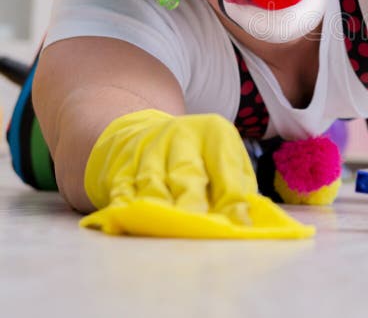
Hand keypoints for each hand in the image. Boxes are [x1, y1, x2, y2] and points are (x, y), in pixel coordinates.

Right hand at [81, 109, 312, 238]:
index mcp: (215, 132)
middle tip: (201, 231)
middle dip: (193, 206)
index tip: (238, 227)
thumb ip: (237, 188)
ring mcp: (148, 149)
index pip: (226, 169)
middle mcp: (181, 135)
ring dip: (160, 212)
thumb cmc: (198, 156)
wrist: (145, 131)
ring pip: (153, 185)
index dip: (232, 201)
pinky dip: (128, 212)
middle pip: (187, 175)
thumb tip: (246, 225)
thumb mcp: (225, 159)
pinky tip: (132, 227)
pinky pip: (123, 192)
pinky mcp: (122, 164)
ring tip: (169, 235)